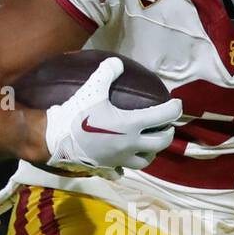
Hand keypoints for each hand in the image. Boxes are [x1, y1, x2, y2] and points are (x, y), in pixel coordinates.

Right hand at [43, 57, 181, 173]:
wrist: (56, 139)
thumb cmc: (77, 114)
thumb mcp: (92, 88)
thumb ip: (107, 73)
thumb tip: (118, 63)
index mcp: (132, 125)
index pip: (164, 116)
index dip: (175, 109)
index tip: (177, 104)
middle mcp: (131, 145)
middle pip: (162, 143)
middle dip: (168, 133)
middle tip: (165, 125)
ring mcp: (121, 159)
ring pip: (146, 161)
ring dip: (151, 151)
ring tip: (148, 143)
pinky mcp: (108, 168)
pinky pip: (122, 171)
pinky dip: (125, 166)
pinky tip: (122, 161)